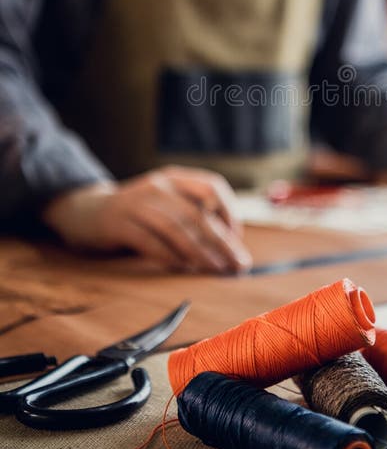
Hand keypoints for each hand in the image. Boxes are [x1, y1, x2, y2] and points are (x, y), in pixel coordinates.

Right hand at [41, 166, 251, 273]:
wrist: (86, 211)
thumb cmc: (138, 213)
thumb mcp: (166, 203)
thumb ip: (193, 215)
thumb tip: (230, 244)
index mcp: (174, 178)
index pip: (212, 187)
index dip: (230, 212)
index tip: (237, 239)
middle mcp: (158, 186)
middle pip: (197, 213)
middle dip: (221, 241)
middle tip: (237, 264)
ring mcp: (136, 203)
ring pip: (175, 229)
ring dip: (199, 253)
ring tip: (215, 270)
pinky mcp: (118, 223)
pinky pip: (149, 241)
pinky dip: (169, 256)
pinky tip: (182, 269)